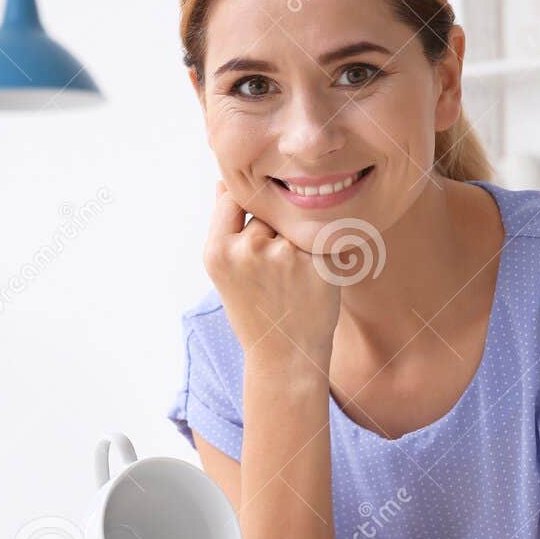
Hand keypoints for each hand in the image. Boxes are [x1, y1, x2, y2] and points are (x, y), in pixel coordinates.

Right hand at [203, 181, 339, 372]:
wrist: (284, 357)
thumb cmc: (254, 311)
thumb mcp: (226, 272)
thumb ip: (225, 225)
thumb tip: (222, 180)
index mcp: (217, 250)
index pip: (234, 197)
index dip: (249, 207)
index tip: (258, 227)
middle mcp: (247, 248)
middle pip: (267, 210)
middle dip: (275, 230)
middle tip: (276, 270)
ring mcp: (283, 254)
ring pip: (294, 223)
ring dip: (299, 240)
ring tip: (293, 278)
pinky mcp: (317, 262)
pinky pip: (322, 237)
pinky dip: (322, 252)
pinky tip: (312, 281)